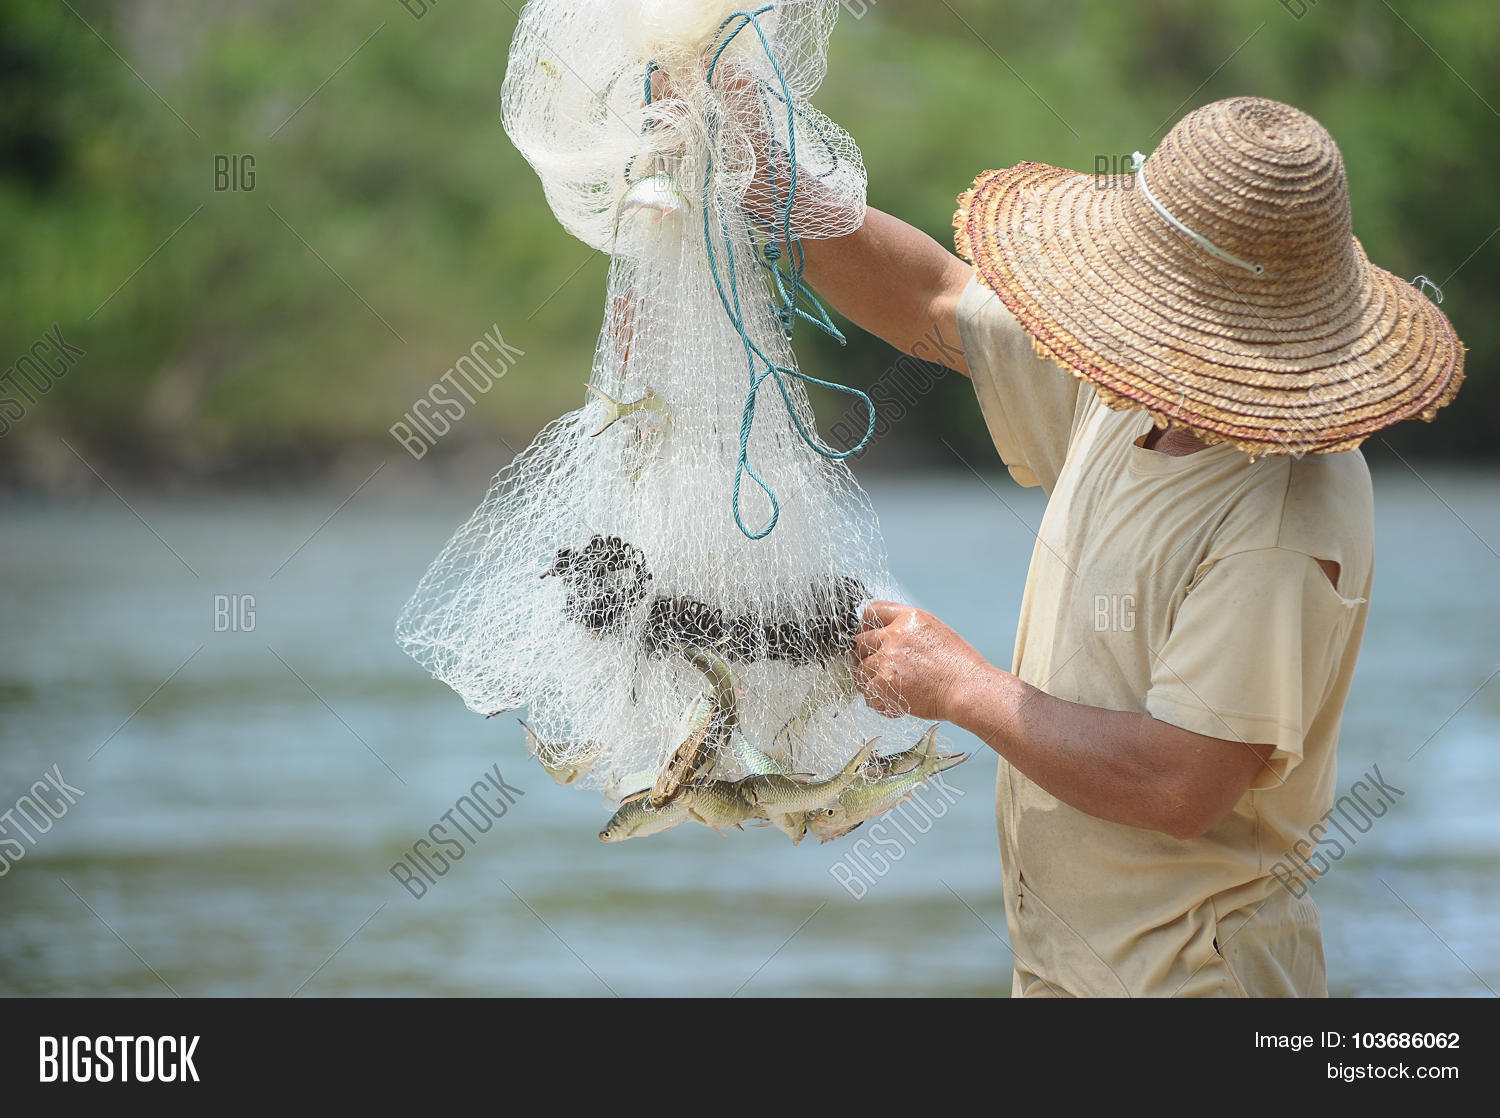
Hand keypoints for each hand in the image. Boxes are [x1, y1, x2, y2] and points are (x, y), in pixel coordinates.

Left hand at [852, 601, 991, 722]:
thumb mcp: (938, 633)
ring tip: (888, 690)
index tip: (867, 635)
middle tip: (875, 668)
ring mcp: (887, 659)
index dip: (866, 624)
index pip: (873, 610)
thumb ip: (912, 632)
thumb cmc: (961, 667)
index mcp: (910, 618)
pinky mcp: (884, 683)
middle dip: (865, 656)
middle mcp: (895, 635)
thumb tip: (895, 640)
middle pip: (860, 641)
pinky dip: (879, 702)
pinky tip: (895, 706)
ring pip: (860, 669)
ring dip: (870, 681)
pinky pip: (868, 694)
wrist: (968, 689)